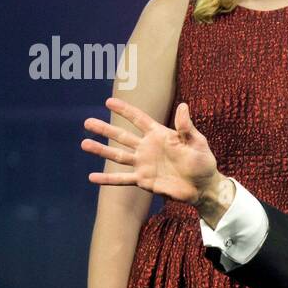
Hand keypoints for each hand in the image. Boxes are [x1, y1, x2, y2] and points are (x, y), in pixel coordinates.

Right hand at [82, 97, 218, 204]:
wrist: (203, 186)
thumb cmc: (202, 161)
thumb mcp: (197, 142)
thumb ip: (186, 127)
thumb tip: (183, 106)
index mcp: (159, 135)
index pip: (139, 119)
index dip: (125, 110)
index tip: (109, 101)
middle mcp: (147, 148)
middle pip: (122, 136)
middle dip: (105, 129)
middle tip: (87, 122)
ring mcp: (143, 164)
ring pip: (118, 156)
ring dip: (101, 150)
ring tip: (84, 144)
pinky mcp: (143, 180)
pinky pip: (122, 179)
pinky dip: (107, 179)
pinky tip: (91, 178)